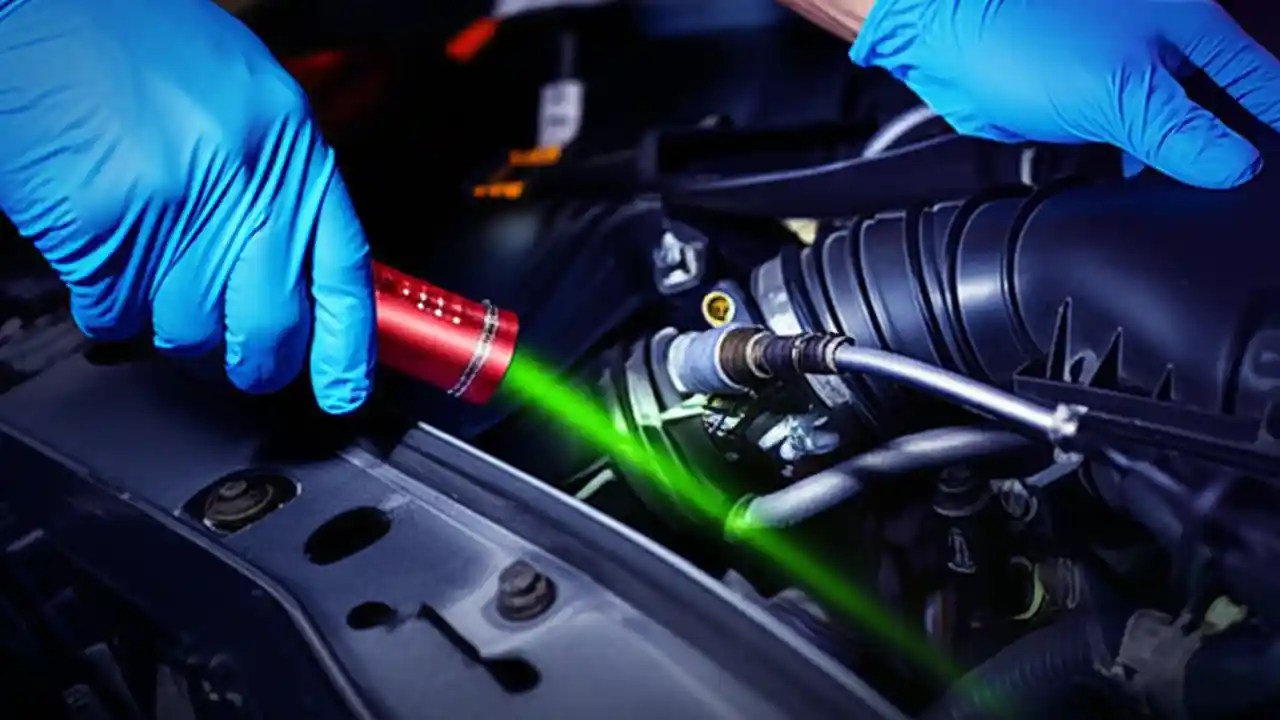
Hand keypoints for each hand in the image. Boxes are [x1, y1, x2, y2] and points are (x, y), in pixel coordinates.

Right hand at [0, 0, 374, 412]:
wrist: (43, 5)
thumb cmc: (138, 43)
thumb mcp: (249, 103)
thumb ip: (281, 185)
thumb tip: (299, 272)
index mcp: (293, 147)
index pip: (344, 271)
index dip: (348, 346)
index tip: (345, 391)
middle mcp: (246, 182)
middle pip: (268, 327)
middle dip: (252, 362)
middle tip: (238, 360)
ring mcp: (176, 210)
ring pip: (187, 331)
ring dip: (169, 323)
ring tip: (152, 268)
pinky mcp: (106, 229)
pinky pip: (115, 314)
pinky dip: (107, 301)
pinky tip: (105, 251)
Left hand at [848, 0, 1279, 188]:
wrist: (941, 35)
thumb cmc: (1022, 36)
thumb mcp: (1118, 92)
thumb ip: (1180, 133)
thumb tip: (1236, 167)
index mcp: (1190, 24)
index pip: (1260, 81)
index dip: (1272, 126)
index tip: (1276, 172)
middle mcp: (1163, 42)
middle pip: (1219, 105)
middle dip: (1226, 149)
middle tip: (1241, 199)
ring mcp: (1124, 68)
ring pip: (1171, 124)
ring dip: (1180, 159)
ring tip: (1196, 201)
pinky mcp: (1086, 96)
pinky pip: (1128, 134)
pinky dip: (1138, 159)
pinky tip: (1138, 185)